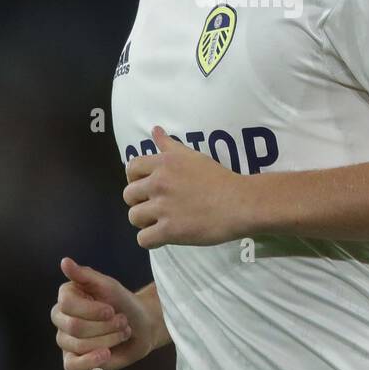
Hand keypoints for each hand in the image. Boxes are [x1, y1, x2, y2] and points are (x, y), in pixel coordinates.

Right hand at [51, 257, 156, 369]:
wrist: (141, 326)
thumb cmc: (124, 303)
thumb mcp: (108, 286)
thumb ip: (85, 275)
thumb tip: (64, 261)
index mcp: (65, 297)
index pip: (67, 304)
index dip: (93, 310)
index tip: (112, 309)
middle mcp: (61, 318)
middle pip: (74, 327)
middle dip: (105, 326)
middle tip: (122, 321)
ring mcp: (65, 341)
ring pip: (79, 346)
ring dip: (108, 339)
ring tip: (122, 333)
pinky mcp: (73, 361)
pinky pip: (72, 366)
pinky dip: (90, 361)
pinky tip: (106, 354)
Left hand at [123, 125, 250, 248]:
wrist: (239, 203)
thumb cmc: (218, 178)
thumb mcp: (192, 156)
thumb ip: (169, 145)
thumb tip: (154, 130)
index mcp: (164, 163)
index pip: (131, 168)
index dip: (135, 179)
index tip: (147, 187)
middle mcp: (159, 183)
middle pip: (128, 195)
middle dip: (139, 202)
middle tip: (156, 206)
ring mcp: (163, 207)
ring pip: (134, 217)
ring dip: (144, 222)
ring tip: (160, 221)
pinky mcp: (170, 230)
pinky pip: (143, 239)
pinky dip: (151, 240)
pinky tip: (163, 236)